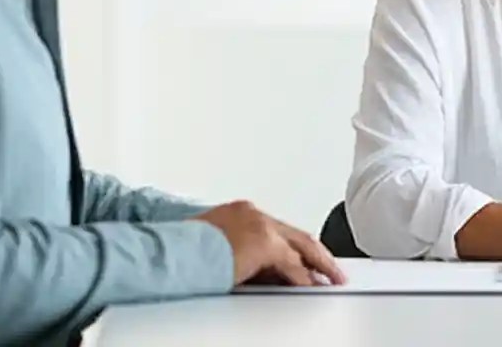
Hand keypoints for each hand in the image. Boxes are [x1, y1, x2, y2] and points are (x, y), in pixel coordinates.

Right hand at [195, 200, 346, 286]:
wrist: (169, 253)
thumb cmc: (180, 253)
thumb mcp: (215, 249)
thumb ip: (240, 255)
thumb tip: (261, 275)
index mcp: (240, 212)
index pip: (277, 230)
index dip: (294, 247)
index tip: (306, 260)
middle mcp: (253, 214)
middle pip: (296, 235)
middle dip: (316, 253)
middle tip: (331, 269)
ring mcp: (260, 226)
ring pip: (302, 246)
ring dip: (320, 264)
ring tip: (332, 278)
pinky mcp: (264, 244)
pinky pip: (292, 265)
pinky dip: (304, 278)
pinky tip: (312, 288)